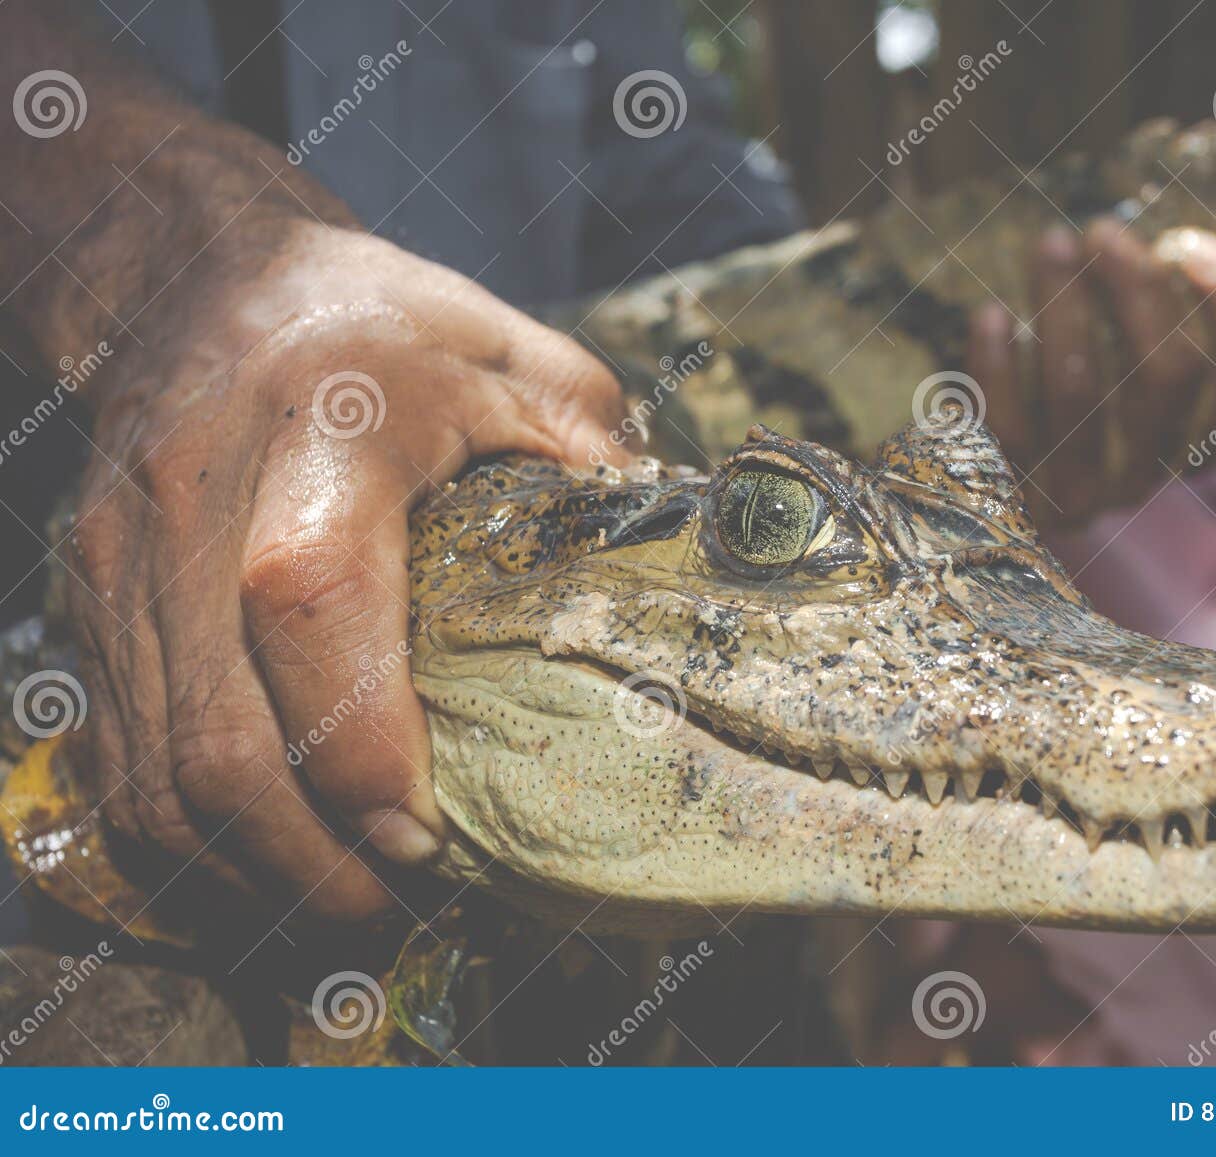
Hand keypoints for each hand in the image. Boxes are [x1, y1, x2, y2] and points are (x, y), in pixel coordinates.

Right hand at [68, 222, 625, 918]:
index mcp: (323, 424)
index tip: (428, 832)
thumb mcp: (502, 348)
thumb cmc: (371, 319)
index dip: (366, 745)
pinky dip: (187, 832)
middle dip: (311, 858)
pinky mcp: (82, 596)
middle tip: (395, 897)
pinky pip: (113, 756)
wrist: (190, 278)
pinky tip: (261, 850)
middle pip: (219, 736)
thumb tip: (658, 550)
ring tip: (339, 893)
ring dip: (247, 867)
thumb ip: (586, 442)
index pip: (313, 604)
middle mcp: (195, 498)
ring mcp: (118, 556)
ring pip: (155, 772)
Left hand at [968, 219, 1215, 527]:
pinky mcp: (1018, 497)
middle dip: (1139, 287)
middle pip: (1170, 373)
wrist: (979, 499)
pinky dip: (999, 363)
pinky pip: (1011, 425)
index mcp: (1194, 442)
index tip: (1187, 241)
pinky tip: (991, 314)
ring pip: (1082, 393)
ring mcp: (1084, 494)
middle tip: (1102, 229)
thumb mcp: (1120, 363)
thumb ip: (1151, 317)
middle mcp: (1148, 474)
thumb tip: (1163, 249)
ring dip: (1064, 304)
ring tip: (1049, 245)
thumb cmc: (1064, 401)